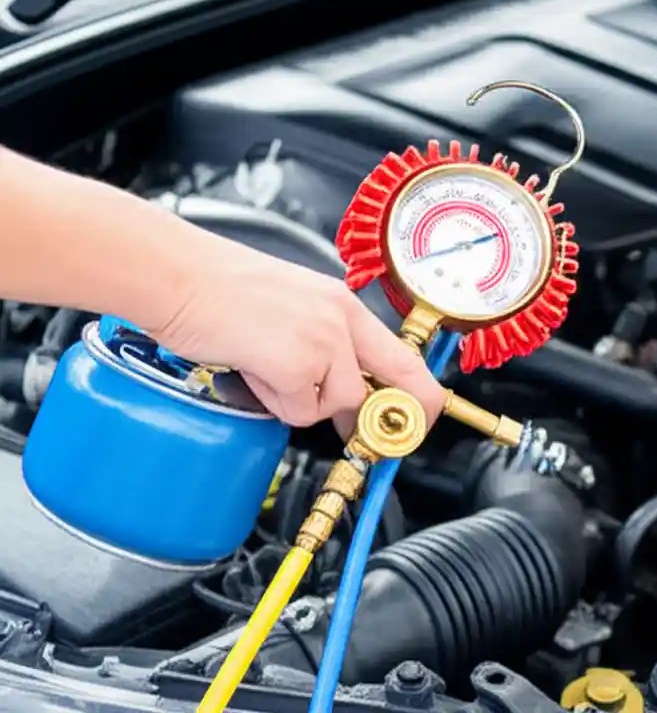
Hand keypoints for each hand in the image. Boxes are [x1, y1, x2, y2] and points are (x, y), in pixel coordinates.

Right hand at [150, 236, 443, 433]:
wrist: (177, 276)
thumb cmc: (218, 289)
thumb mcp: (291, 308)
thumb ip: (323, 346)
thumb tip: (342, 396)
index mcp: (343, 304)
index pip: (403, 354)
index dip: (419, 394)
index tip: (418, 418)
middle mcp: (341, 319)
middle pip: (398, 382)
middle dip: (393, 419)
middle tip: (372, 439)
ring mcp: (323, 341)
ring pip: (339, 404)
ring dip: (304, 405)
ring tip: (267, 374)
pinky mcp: (298, 364)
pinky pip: (299, 410)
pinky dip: (274, 403)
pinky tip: (253, 372)